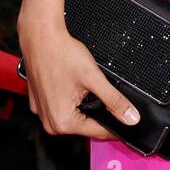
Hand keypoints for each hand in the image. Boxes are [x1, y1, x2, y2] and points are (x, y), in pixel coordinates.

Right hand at [16, 22, 139, 141]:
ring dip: (84, 104)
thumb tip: (130, 118)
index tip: (127, 121)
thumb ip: (115, 100)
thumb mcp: (94, 78)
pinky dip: (71, 100)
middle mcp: (49, 122)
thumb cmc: (62, 54)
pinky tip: (74, 84)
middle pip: (85, 124)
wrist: (41, 37)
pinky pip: (61, 107)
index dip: (115, 125)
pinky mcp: (39, 103)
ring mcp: (42, 113)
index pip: (97, 131)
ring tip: (85, 84)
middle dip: (98, 112)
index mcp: (62, 122)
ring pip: (74, 115)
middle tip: (105, 93)